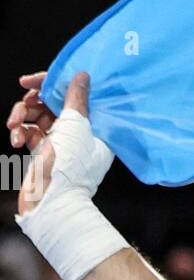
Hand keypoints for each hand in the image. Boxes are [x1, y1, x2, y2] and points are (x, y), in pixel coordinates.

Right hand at [7, 72, 90, 217]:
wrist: (51, 204)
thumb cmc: (69, 165)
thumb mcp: (75, 125)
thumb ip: (75, 98)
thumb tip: (82, 76)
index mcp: (94, 126)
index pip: (74, 94)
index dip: (51, 83)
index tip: (29, 80)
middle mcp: (80, 133)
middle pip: (51, 104)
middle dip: (32, 102)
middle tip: (23, 104)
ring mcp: (61, 142)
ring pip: (37, 117)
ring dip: (22, 117)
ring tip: (13, 126)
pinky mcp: (44, 151)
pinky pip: (30, 133)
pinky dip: (21, 133)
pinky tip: (15, 139)